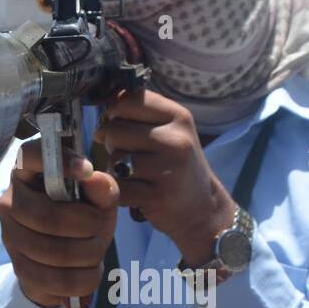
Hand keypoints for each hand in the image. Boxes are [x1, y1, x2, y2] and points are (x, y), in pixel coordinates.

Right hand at [0, 140, 119, 307]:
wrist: (63, 262)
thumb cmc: (81, 218)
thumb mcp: (97, 200)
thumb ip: (102, 189)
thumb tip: (95, 179)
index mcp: (26, 174)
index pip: (28, 157)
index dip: (57, 161)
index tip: (86, 168)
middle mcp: (10, 202)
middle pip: (47, 216)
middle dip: (88, 224)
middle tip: (102, 225)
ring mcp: (10, 237)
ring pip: (56, 252)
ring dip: (90, 252)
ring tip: (96, 247)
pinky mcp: (19, 269)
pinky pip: (59, 279)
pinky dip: (85, 277)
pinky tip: (89, 269)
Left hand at [93, 88, 235, 265]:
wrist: (203, 207)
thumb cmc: (175, 163)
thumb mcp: (169, 130)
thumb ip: (140, 114)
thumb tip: (105, 105)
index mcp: (178, 117)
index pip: (128, 100)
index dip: (114, 112)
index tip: (117, 123)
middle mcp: (176, 140)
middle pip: (115, 130)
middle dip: (111, 142)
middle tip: (126, 153)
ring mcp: (168, 169)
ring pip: (114, 158)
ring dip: (114, 168)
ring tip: (133, 173)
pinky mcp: (157, 196)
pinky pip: (118, 186)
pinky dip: (119, 190)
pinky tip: (135, 191)